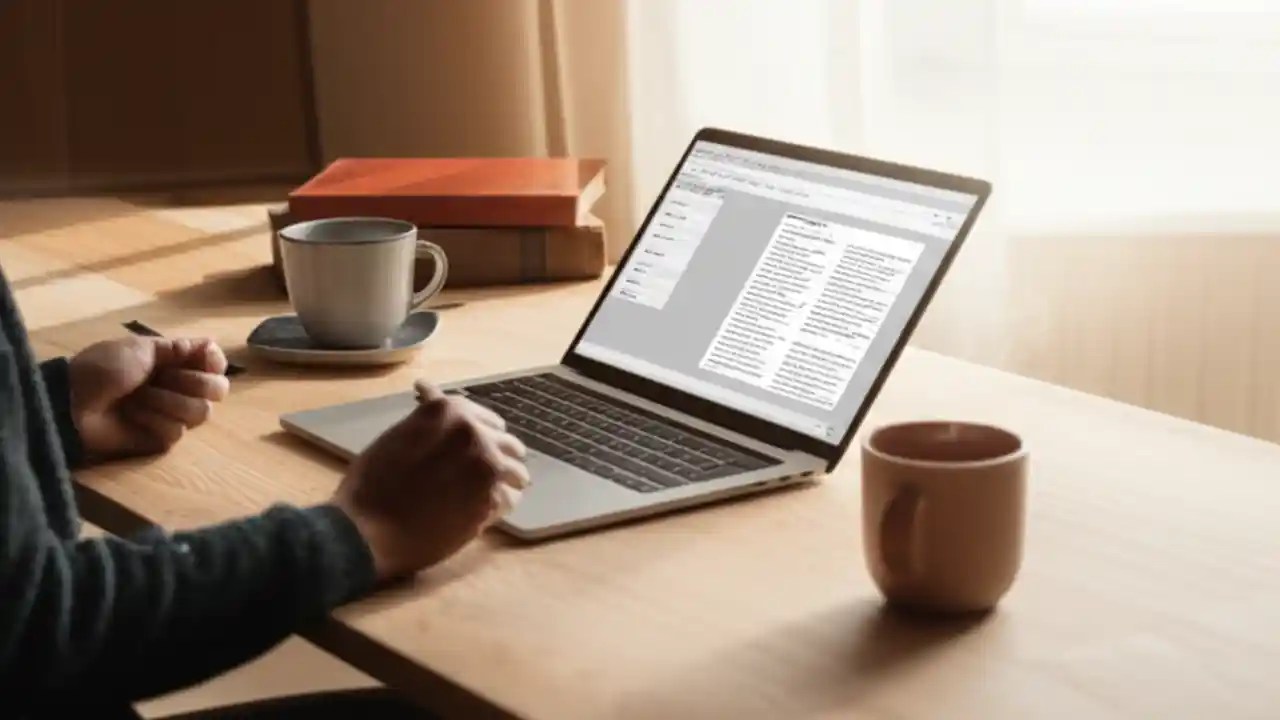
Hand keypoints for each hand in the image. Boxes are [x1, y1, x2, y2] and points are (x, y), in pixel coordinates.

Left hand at [69, 336, 230, 458]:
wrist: (74, 403)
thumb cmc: (104, 369)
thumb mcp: (139, 349)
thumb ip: (177, 348)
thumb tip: (208, 344)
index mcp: (176, 362)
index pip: (217, 363)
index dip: (215, 362)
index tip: (202, 360)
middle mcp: (181, 387)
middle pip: (218, 389)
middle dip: (190, 383)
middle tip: (160, 379)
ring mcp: (173, 414)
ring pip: (201, 412)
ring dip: (167, 402)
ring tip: (138, 400)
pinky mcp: (163, 438)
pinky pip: (177, 432)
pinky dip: (153, 421)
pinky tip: (133, 418)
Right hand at [333, 380, 528, 580]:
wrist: (366, 529)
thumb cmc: (371, 483)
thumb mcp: (398, 435)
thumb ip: (428, 419)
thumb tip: (429, 389)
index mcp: (450, 411)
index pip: (490, 420)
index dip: (484, 436)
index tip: (476, 447)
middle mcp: (475, 433)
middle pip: (510, 445)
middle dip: (499, 459)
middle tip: (482, 475)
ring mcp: (487, 467)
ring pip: (517, 473)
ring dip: (504, 484)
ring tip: (485, 496)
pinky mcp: (491, 501)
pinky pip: (510, 501)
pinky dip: (498, 508)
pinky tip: (480, 513)